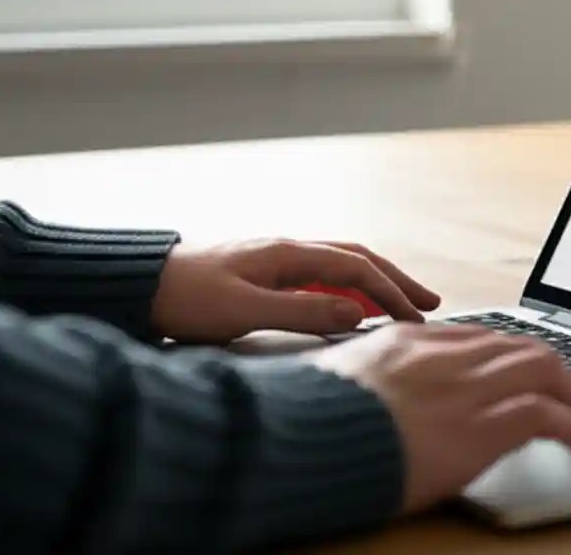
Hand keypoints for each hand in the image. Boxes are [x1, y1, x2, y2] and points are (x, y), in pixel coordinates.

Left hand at [152, 239, 440, 342]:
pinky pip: (322, 275)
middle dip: (397, 279)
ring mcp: (276, 259)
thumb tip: (356, 314)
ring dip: (377, 281)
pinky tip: (353, 303)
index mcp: (288, 253)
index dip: (392, 292)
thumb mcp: (243, 310)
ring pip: (341, 264)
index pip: (357, 268)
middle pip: (357, 258)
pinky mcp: (264, 273)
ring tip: (403, 301)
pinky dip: (351, 286)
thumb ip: (301, 311)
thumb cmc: (186, 297)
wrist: (138, 284)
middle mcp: (288, 250)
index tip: (417, 320)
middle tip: (432, 302)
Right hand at [310, 322, 570, 513]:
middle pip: (520, 345)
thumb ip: (378, 380)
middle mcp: (442, 355)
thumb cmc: (306, 426)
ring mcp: (463, 387)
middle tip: (568, 394)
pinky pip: (544, 412)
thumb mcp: (342, 384)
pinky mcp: (479, 425)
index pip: (480, 337)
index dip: (511, 357)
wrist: (297, 444)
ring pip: (542, 368)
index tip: (524, 373)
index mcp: (408, 342)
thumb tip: (391, 398)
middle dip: (553, 369)